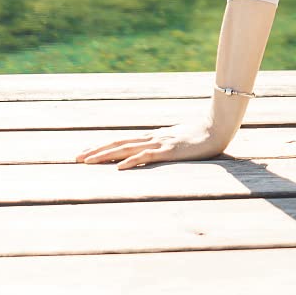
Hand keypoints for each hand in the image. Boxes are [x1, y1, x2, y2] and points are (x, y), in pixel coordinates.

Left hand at [74, 119, 226, 169]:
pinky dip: (132, 161)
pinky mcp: (170, 151)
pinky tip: (119, 168)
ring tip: (88, 161)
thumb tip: (156, 146)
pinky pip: (147, 156)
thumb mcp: (180, 137)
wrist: (219, 126)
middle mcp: (153, 138)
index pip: (123, 141)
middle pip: (119, 144)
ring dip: (106, 155)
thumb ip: (166, 141)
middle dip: (97, 151)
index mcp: (154, 136)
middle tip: (76, 158)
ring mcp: (160, 143)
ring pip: (127, 149)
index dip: (103, 146)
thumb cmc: (202, 133)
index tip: (86, 152)